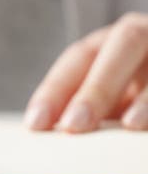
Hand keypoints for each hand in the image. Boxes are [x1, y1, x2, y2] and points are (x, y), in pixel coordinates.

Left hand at [25, 12, 147, 132]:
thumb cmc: (137, 93)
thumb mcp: (113, 99)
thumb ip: (91, 113)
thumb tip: (55, 138)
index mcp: (112, 42)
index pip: (79, 58)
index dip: (55, 88)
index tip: (36, 124)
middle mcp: (145, 35)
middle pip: (124, 45)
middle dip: (98, 86)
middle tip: (75, 124)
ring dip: (147, 95)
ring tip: (132, 124)